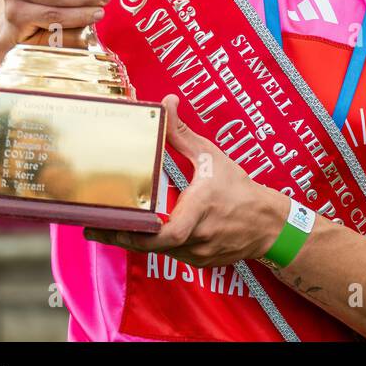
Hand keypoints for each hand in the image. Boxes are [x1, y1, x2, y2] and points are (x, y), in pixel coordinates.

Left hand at [84, 97, 287, 267]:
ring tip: (117, 226)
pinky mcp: (201, 262)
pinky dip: (160, 244)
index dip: (136, 233)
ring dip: (141, 240)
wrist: (268, 223)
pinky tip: (149, 232)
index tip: (109, 225)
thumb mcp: (211, 157)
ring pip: (161, 252)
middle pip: (152, 246)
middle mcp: (199, 236)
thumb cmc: (240, 188)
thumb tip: (167, 102)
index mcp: (201, 210)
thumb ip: (183, 134)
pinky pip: (173, 255)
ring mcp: (199, 254)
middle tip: (97, 228)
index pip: (166, 233)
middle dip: (123, 237)